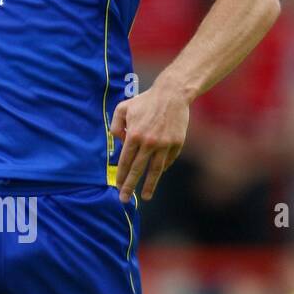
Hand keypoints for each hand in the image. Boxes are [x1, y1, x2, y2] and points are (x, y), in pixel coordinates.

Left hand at [111, 78, 189, 203]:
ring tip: (145, 196)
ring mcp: (164, 144)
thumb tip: (119, 144)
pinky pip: (168, 160)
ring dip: (149, 185)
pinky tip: (157, 174)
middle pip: (137, 170)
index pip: (125, 161)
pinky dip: (162, 167)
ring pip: (155, 170)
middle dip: (130, 186)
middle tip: (124, 199)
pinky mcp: (177, 143)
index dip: (121, 175)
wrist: (173, 94)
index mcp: (134, 135)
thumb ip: (116, 127)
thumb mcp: (123, 108)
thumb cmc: (145, 101)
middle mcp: (149, 142)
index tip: (117, 186)